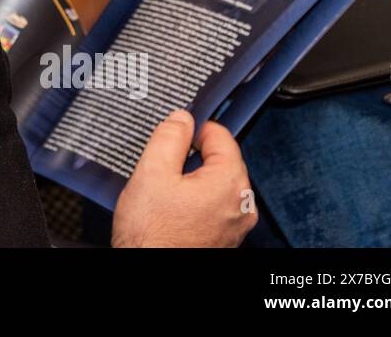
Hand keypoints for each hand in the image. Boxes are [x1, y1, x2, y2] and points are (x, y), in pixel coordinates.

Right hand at [111, 110, 257, 247]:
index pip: (221, 136)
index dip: (194, 128)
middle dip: (193, 155)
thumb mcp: (152, 172)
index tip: (175, 132)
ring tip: (163, 187)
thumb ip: (169, 137)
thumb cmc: (152, 234)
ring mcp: (234, 225)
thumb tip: (181, 118)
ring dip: (192, 178)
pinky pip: (212, 206)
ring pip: (215, 184)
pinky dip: (194, 199)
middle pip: (221, 160)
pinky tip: (170, 208)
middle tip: (163, 161)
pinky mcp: (223, 239)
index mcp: (229, 183)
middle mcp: (240, 205)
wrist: (149, 273)